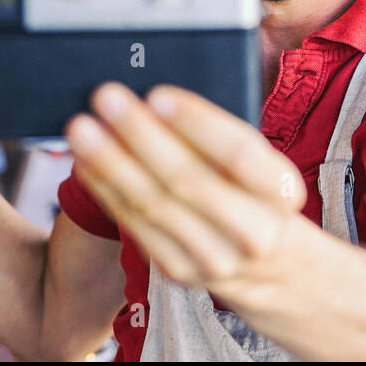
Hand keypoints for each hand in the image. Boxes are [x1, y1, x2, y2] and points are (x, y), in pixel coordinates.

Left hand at [67, 83, 307, 293]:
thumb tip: (155, 101)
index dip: (197, 123)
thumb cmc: (258, 193)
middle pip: (188, 178)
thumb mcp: (262, 165)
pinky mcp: (180, 270)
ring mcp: (215, 258)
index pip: (239, 153)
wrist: (273, 266)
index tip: (158, 95)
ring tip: (83, 128)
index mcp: (282, 191)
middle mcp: (254, 231)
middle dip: (140, 134)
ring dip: (111, 162)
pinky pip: (135, 225)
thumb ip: (219, 135)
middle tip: (107, 97)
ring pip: (153, 205)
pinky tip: (86, 162)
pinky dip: (106, 190)